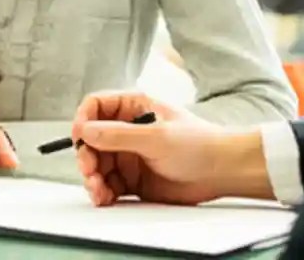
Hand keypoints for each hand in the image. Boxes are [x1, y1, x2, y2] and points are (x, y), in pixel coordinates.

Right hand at [71, 91, 272, 205]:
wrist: (224, 172)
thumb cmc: (198, 144)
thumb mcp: (155, 137)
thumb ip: (118, 135)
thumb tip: (85, 131)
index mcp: (133, 107)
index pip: (96, 107)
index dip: (83, 120)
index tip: (79, 138)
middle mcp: (127, 130)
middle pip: (92, 140)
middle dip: (86, 156)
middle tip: (89, 170)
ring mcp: (130, 155)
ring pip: (97, 164)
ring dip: (92, 178)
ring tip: (98, 191)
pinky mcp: (134, 179)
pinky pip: (109, 184)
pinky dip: (103, 192)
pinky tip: (104, 198)